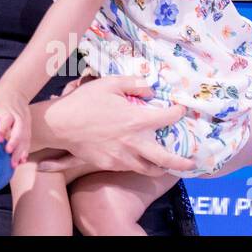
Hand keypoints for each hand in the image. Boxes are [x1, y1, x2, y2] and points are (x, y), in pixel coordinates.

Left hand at [0, 82, 31, 167]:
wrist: (15, 89)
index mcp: (6, 110)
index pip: (6, 119)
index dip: (3, 129)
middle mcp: (18, 115)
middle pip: (19, 129)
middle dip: (15, 142)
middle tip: (8, 153)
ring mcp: (25, 121)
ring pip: (25, 137)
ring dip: (21, 151)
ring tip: (15, 163)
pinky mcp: (28, 125)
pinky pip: (28, 139)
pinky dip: (26, 150)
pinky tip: (23, 160)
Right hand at [41, 75, 195, 175]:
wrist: (60, 124)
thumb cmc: (84, 101)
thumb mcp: (109, 83)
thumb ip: (133, 84)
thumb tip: (150, 88)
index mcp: (136, 120)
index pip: (167, 118)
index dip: (177, 112)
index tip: (180, 110)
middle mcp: (134, 143)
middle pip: (165, 158)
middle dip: (182, 162)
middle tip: (191, 163)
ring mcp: (122, 157)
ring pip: (148, 168)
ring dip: (159, 167)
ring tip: (165, 165)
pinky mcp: (110, 164)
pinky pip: (128, 167)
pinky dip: (137, 165)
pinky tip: (136, 160)